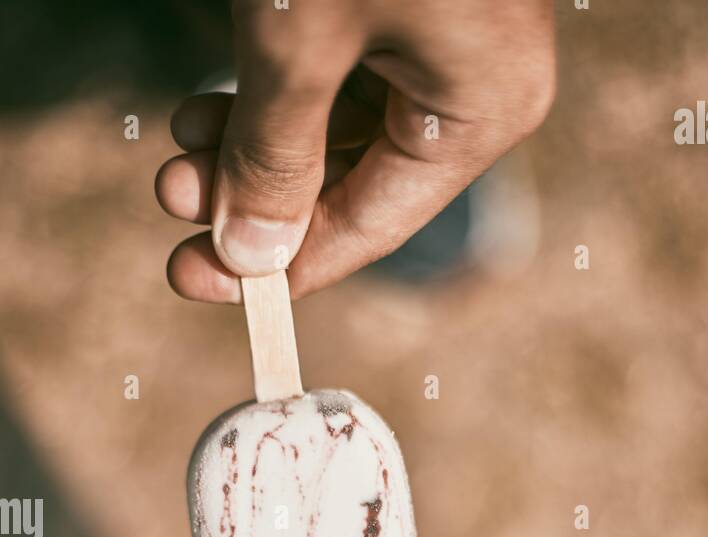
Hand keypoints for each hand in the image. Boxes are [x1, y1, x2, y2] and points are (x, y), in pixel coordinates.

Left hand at [155, 0, 554, 300]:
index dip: (283, 264)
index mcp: (482, 110)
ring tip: (179, 147)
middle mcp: (477, 83)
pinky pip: (345, 73)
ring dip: (255, 143)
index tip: (201, 283)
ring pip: (340, 127)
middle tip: (170, 199)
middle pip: (353, 180)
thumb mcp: (300, 40)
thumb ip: (273, 158)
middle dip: (253, 192)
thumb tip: (246, 258)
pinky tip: (216, 99)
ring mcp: (449, 37)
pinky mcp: (414, 3)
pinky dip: (279, 92)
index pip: (372, 224)